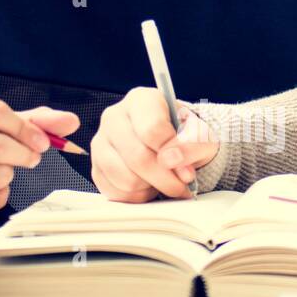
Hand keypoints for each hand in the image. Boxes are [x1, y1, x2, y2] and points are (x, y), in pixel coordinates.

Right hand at [90, 88, 219, 202]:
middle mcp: (114, 118)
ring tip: (163, 180)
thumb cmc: (184, 136)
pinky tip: (149, 184)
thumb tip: (171, 161)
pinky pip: (118, 193)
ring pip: (126, 179)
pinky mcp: (96, 169)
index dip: (173, 152)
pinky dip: (139, 197)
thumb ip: (192, 144)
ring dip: (152, 187)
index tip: (186, 165)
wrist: (171, 146)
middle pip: (138, 157)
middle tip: (182, 184)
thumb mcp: (200, 135)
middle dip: (166, 178)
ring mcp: (100, 144)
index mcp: (141, 100)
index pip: (152, 128)